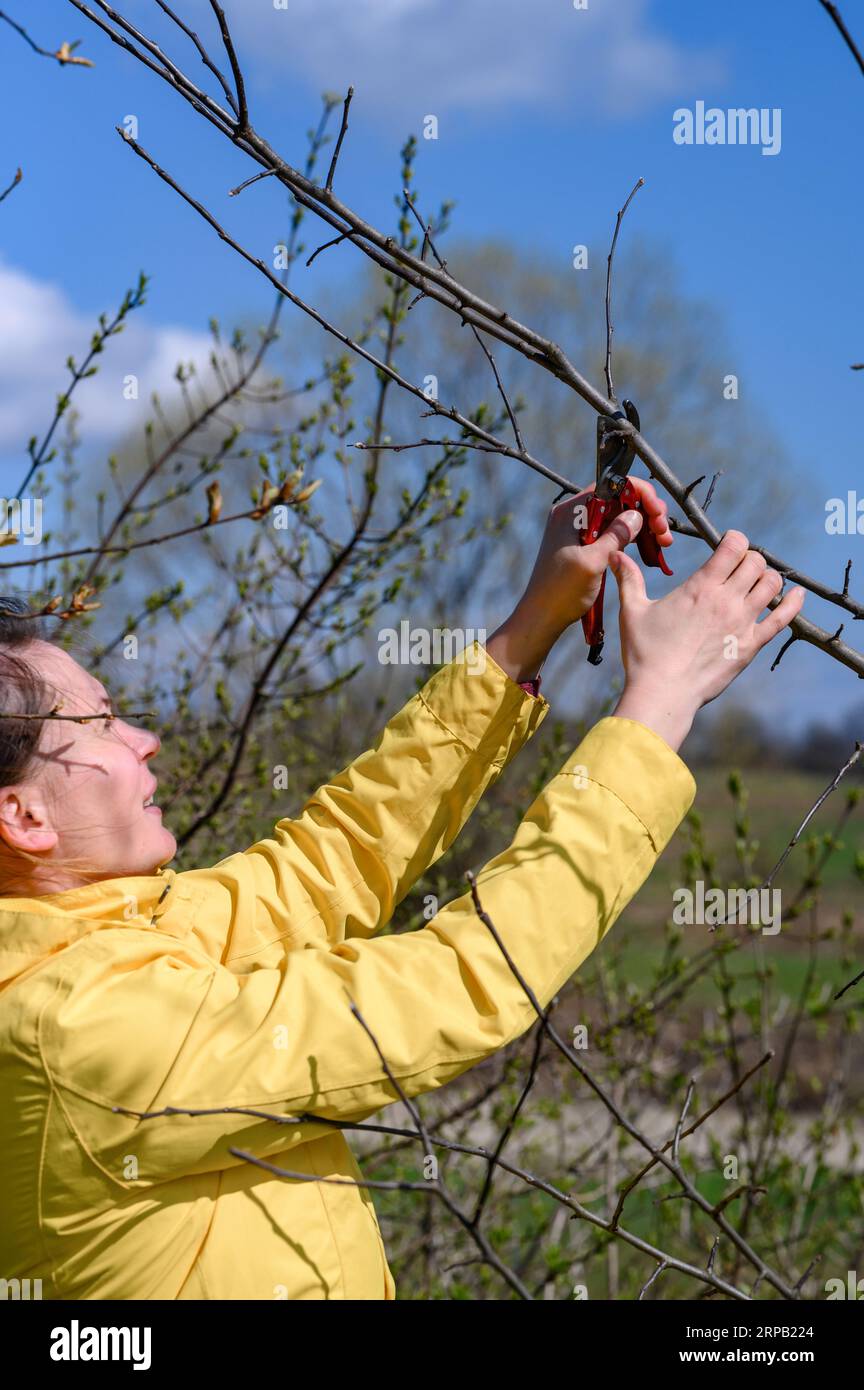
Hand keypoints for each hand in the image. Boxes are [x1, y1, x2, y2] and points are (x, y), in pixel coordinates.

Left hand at [486, 477, 671, 684]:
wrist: (541, 617)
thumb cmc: (560, 592)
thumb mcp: (593, 562)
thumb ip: (616, 535)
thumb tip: (637, 514)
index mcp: (571, 512)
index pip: (611, 486)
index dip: (639, 493)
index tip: (658, 511)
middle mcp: (574, 516)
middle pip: (618, 500)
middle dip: (645, 512)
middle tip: (665, 532)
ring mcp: (579, 531)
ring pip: (619, 518)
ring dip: (643, 526)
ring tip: (664, 542)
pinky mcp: (585, 546)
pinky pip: (613, 534)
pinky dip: (632, 539)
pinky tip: (650, 550)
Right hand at [610, 530, 804, 750]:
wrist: (663, 692)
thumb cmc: (645, 653)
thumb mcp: (633, 612)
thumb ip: (628, 579)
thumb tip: (614, 555)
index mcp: (701, 586)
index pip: (734, 546)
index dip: (735, 540)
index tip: (728, 547)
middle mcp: (727, 599)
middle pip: (756, 562)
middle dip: (749, 560)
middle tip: (738, 570)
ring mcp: (743, 622)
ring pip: (772, 584)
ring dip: (767, 578)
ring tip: (755, 585)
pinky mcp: (751, 645)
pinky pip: (783, 618)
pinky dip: (793, 603)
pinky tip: (796, 596)